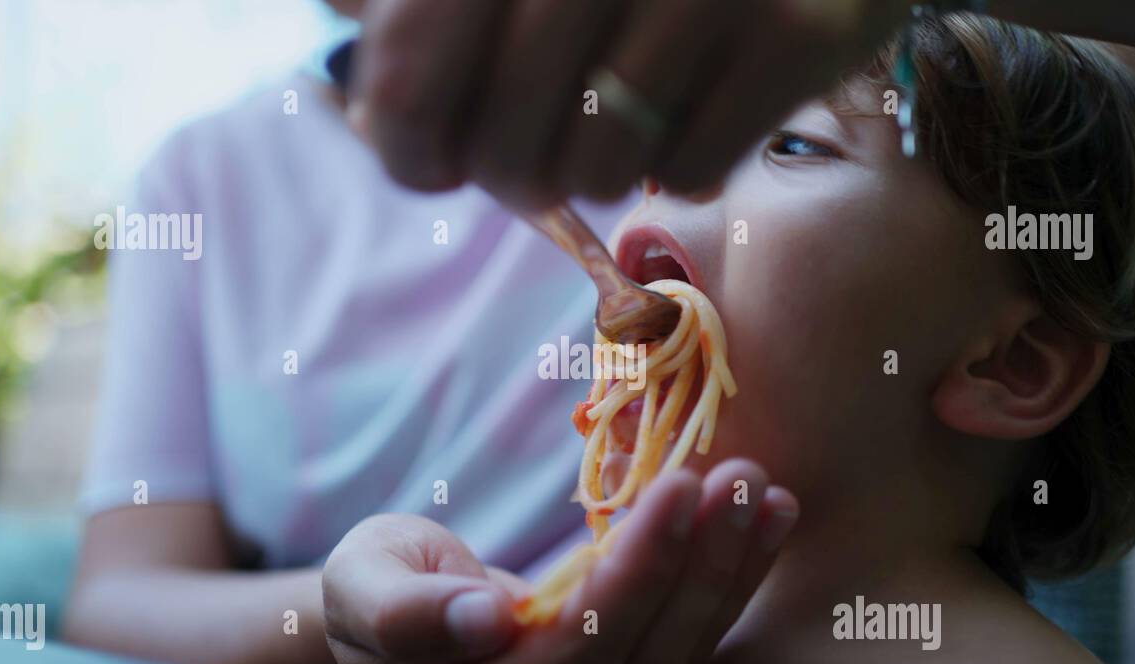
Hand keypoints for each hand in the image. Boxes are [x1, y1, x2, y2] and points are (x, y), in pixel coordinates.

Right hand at [322, 458, 798, 663]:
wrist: (400, 615)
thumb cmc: (376, 585)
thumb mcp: (362, 582)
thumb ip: (404, 610)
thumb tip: (483, 623)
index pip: (578, 647)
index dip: (637, 573)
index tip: (678, 485)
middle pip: (646, 660)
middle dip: (701, 566)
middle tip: (741, 475)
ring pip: (680, 658)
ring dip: (731, 574)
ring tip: (766, 493)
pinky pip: (686, 640)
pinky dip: (730, 580)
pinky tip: (764, 520)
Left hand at [348, 0, 908, 206]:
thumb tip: (337, 5)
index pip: (417, 52)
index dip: (405, 133)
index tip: (424, 163)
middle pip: (506, 137)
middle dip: (506, 175)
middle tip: (524, 170)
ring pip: (597, 166)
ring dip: (591, 175)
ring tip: (613, 129)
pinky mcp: (796, 36)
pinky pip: (687, 169)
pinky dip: (677, 169)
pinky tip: (691, 116)